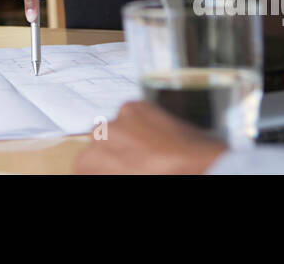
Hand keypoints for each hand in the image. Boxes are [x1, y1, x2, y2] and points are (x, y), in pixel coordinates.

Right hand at [75, 101, 226, 174]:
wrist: (200, 168)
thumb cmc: (165, 179)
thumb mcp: (125, 178)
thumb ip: (111, 170)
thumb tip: (114, 167)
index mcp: (92, 159)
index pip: (83, 166)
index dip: (98, 170)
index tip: (110, 171)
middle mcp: (100, 134)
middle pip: (97, 146)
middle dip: (110, 157)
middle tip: (132, 166)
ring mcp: (119, 116)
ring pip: (115, 130)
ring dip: (125, 140)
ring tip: (147, 154)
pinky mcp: (138, 105)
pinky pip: (131, 116)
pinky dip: (139, 126)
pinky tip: (154, 141)